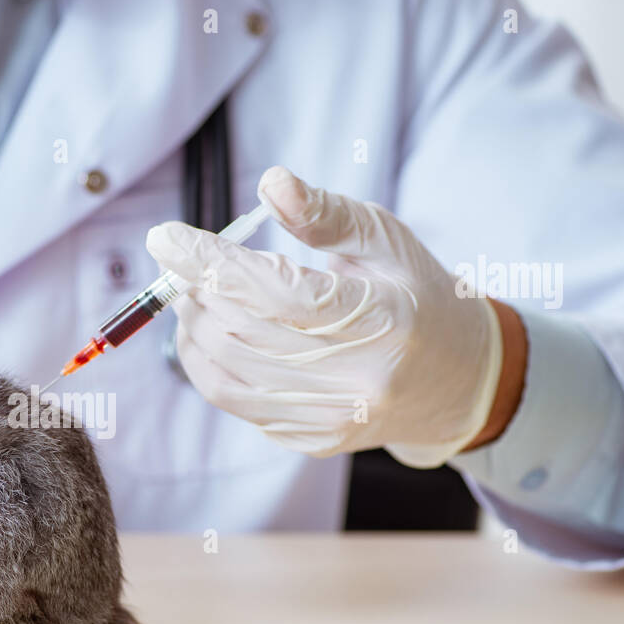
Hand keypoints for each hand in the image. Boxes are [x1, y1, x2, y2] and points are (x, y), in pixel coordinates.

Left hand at [146, 166, 521, 466]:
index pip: (277, 292)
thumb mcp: (385, 240)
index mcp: (384, 324)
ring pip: (227, 373)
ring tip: (189, 291)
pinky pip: (235, 401)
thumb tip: (271, 183)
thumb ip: (325, 214)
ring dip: (193, 326)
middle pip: (243, 333)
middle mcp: (357, 382)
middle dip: (196, 290)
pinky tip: (206, 331)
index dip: (213, 264)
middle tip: (177, 259)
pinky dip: (206, 363)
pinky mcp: (310, 439)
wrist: (457, 381)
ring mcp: (331, 419)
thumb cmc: (416, 295)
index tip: (165, 237)